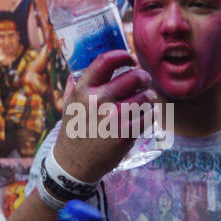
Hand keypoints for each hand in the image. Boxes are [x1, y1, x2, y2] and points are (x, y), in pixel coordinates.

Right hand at [53, 49, 155, 182]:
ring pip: (145, 96)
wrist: (74, 164)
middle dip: (144, 77)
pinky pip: (148, 116)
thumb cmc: (73, 131)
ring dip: (150, 97)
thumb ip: (76, 85)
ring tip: (147, 99)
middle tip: (145, 81)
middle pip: (134, 76)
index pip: (107, 61)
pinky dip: (151, 114)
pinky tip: (146, 115)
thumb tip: (83, 67)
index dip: (124, 55)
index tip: (131, 59)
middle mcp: (98, 100)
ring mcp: (113, 118)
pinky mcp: (126, 134)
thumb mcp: (69, 105)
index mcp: (83, 89)